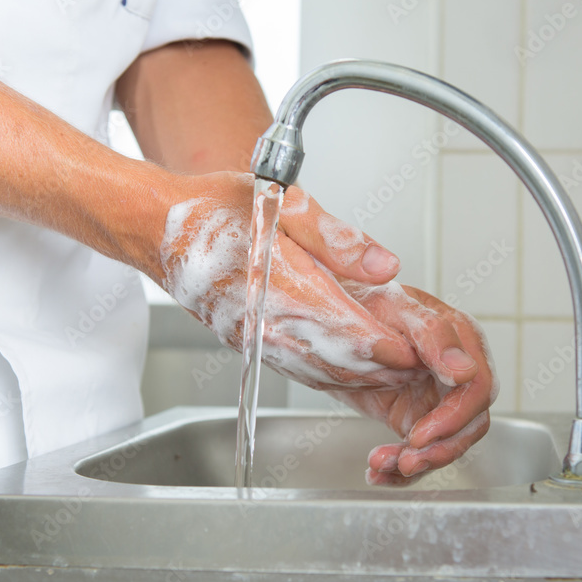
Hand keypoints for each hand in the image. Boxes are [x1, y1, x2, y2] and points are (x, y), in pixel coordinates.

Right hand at [159, 172, 425, 388]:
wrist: (159, 231)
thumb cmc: (215, 209)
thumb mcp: (282, 201)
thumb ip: (337, 238)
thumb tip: (385, 266)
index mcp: (281, 286)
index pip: (346, 329)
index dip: (385, 345)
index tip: (417, 350)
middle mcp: (268, 322)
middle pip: (338, 361)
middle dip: (384, 370)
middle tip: (422, 370)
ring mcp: (257, 339)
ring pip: (319, 373)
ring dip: (361, 379)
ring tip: (398, 376)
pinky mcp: (251, 345)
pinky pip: (297, 371)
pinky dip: (331, 378)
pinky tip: (352, 376)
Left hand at [333, 282, 498, 485]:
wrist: (327, 317)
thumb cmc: (363, 300)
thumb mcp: (396, 310)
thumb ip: (433, 335)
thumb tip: (466, 370)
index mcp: (460, 339)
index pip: (478, 388)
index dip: (455, 417)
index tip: (421, 434)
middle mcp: (454, 370)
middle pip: (469, 423)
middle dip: (440, 448)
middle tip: (407, 459)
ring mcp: (435, 396)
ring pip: (446, 443)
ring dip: (418, 462)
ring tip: (383, 465)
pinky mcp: (413, 416)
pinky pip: (418, 450)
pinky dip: (398, 468)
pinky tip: (378, 472)